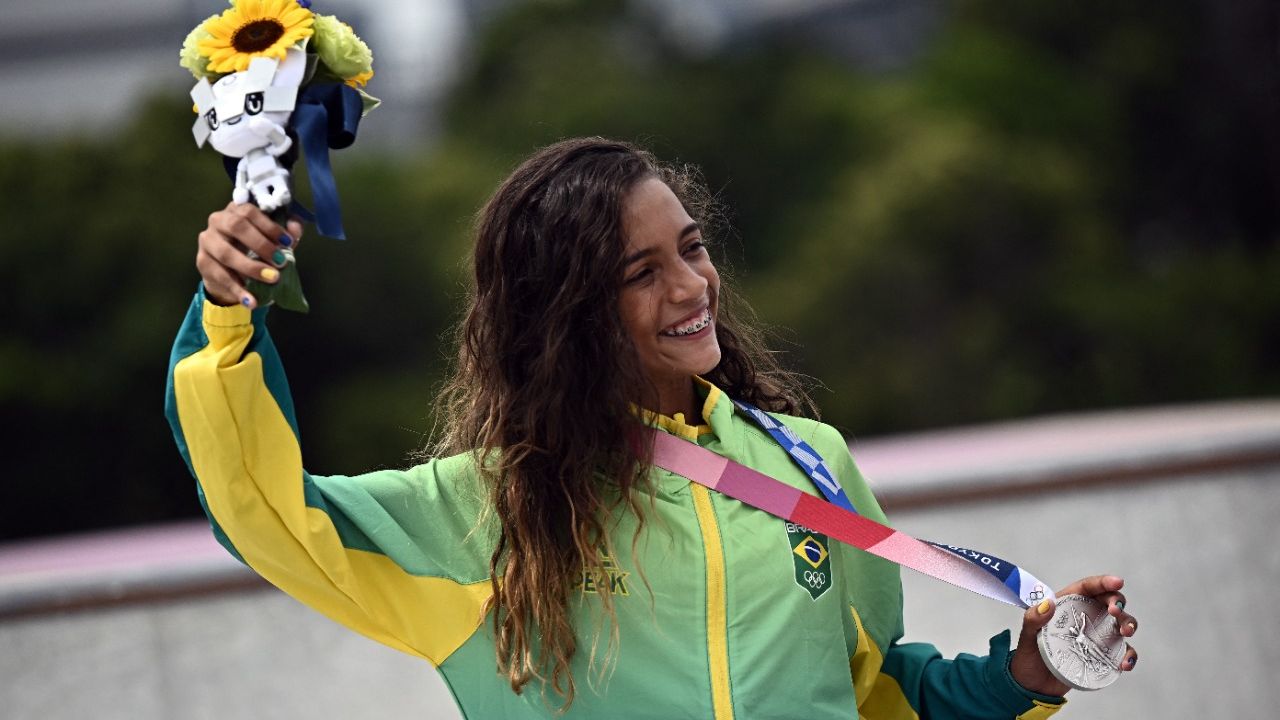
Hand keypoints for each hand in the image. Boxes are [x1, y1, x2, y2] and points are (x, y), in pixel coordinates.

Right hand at [196, 202, 302, 307]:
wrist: (234, 275)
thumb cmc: (257, 250)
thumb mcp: (275, 240)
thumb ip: (287, 232)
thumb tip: (295, 229)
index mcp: (237, 210)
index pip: (250, 211)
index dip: (270, 225)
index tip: (288, 242)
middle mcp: (218, 220)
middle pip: (236, 226)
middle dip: (261, 244)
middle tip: (282, 262)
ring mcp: (207, 240)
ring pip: (226, 253)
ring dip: (251, 267)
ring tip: (273, 279)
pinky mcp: (202, 262)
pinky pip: (220, 276)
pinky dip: (238, 289)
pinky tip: (251, 301)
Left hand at [1009, 574, 1138, 695]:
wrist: (1033, 685)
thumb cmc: (1029, 656)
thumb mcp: (1027, 635)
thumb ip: (1033, 618)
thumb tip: (1048, 604)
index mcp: (1067, 605)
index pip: (1088, 588)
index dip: (1103, 582)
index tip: (1117, 582)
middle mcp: (1085, 618)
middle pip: (1109, 602)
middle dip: (1118, 602)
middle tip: (1115, 611)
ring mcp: (1096, 636)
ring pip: (1120, 624)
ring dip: (1128, 624)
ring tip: (1125, 632)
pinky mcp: (1102, 656)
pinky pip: (1122, 652)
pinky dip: (1129, 655)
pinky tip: (1124, 662)